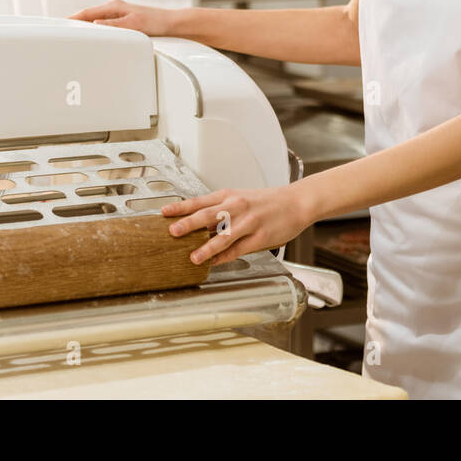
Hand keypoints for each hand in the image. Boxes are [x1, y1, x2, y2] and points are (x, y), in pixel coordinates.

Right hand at [70, 0, 179, 35]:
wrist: (172, 24)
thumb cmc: (156, 22)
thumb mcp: (134, 24)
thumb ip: (115, 25)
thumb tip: (95, 25)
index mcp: (114, 6)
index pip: (87, 13)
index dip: (72, 19)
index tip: (59, 24)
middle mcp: (114, 9)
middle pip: (88, 16)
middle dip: (74, 23)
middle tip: (60, 31)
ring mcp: (118, 15)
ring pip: (94, 21)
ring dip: (83, 27)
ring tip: (71, 35)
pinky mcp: (122, 22)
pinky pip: (102, 26)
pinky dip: (94, 30)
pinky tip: (91, 38)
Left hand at [163, 186, 313, 265]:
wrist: (296, 202)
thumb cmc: (266, 202)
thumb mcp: (240, 199)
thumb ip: (219, 211)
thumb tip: (196, 225)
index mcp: (229, 196)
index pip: (199, 201)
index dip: (181, 207)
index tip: (164, 213)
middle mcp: (236, 207)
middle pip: (208, 215)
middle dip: (188, 224)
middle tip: (172, 232)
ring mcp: (248, 222)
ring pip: (224, 235)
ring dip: (207, 247)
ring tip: (193, 257)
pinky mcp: (260, 237)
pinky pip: (239, 249)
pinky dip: (225, 257)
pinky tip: (215, 263)